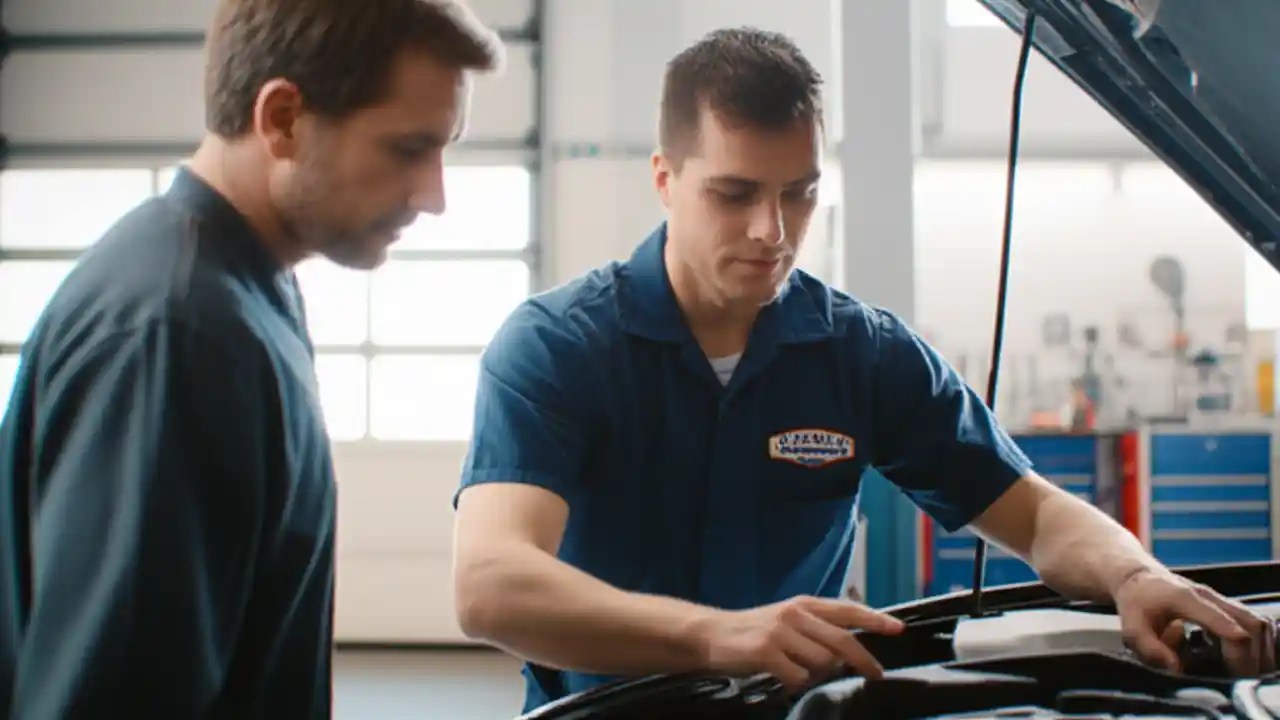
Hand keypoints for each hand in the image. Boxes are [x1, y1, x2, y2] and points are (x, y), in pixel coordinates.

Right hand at [692, 595, 904, 691]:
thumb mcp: (787, 620)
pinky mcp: (765, 652)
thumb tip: (848, 653)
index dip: (874, 619)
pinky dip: (795, 684)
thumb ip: (816, 629)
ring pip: (822, 663)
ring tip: (798, 671)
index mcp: (803, 604)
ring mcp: (779, 633)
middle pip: (842, 640)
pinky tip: (782, 678)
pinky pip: (798, 678)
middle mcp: (794, 615)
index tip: (897, 628)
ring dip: (816, 674)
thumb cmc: (753, 631)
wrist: (711, 634)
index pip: (846, 610)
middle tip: (876, 675)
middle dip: (864, 660)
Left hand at [1114, 568, 1275, 675]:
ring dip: (1256, 649)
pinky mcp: (1224, 606)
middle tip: (1238, 677)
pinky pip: (1251, 623)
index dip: (1235, 644)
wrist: (1139, 578)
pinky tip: (1238, 657)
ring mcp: (1219, 600)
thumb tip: (1175, 668)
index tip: (1238, 667)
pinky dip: (1253, 642)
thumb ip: (1149, 648)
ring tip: (1240, 669)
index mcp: (1185, 598)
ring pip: (1256, 622)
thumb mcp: (1131, 626)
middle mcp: (1208, 596)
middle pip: (1250, 623)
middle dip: (1251, 655)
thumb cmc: (1136, 601)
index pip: (1221, 619)